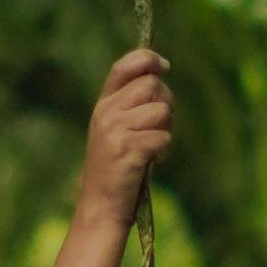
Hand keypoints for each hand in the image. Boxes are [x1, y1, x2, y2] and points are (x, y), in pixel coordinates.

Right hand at [76, 48, 173, 231]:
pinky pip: (163, 137)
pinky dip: (164, 151)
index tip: (164, 67)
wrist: (100, 206)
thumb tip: (160, 77)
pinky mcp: (127, 150)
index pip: (124, 66)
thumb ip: (131, 104)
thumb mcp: (115, 130)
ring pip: (162, 111)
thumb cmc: (116, 169)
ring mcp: (115, 130)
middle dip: (165, 103)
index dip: (148, 59)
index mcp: (103, 105)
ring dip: (165, 130)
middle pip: (152, 86)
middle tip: (157, 128)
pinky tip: (151, 162)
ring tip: (152, 148)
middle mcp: (106, 112)